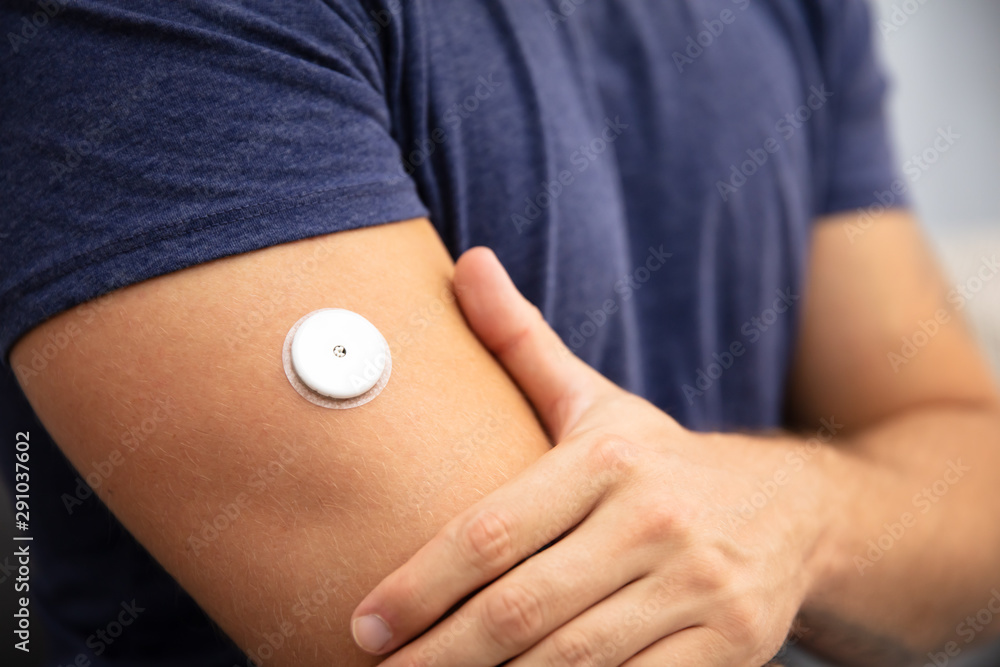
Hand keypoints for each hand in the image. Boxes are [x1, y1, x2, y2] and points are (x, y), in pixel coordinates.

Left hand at [350, 248, 829, 665]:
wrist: (792, 509)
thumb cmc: (661, 459)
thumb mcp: (596, 401)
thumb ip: (523, 342)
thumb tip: (466, 263)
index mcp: (607, 458)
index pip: (491, 530)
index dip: (419, 585)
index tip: (366, 624)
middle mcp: (654, 519)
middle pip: (521, 608)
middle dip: (442, 656)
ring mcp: (699, 587)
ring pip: (574, 661)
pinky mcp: (733, 645)